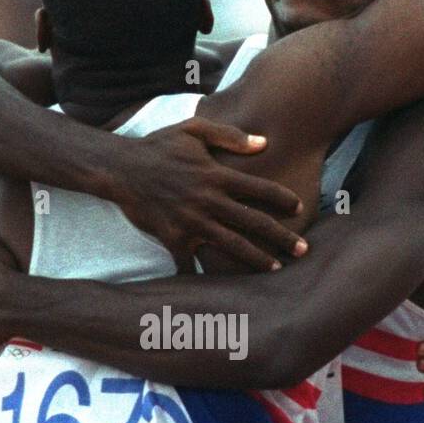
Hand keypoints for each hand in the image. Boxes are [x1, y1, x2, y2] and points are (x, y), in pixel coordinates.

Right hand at [115, 118, 306, 271]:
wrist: (121, 169)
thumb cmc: (157, 146)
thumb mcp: (193, 130)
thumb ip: (229, 135)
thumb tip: (263, 143)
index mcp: (216, 174)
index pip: (259, 188)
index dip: (282, 198)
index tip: (299, 208)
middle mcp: (208, 200)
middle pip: (253, 222)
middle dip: (281, 237)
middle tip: (303, 250)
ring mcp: (191, 222)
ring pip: (232, 245)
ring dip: (256, 258)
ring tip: (276, 268)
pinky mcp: (173, 238)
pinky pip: (191, 263)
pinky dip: (203, 277)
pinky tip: (218, 292)